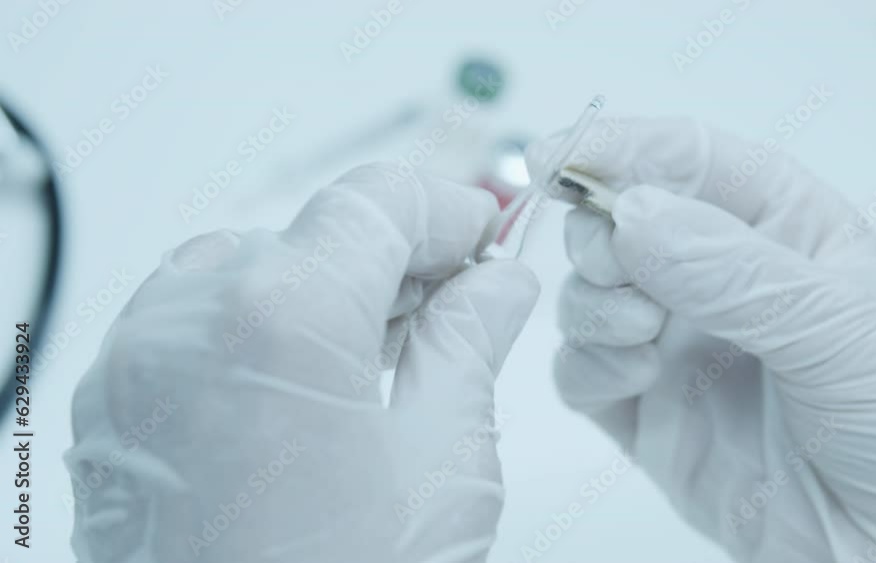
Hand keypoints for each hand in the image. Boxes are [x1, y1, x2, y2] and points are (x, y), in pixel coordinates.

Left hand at [64, 164, 539, 562]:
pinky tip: (322, 384)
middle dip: (397, 256)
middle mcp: (185, 320)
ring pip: (254, 268)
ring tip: (398, 350)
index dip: (448, 209)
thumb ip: (471, 343)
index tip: (486, 238)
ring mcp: (136, 363)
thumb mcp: (444, 462)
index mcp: (278, 316)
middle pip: (314, 231)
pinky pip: (201, 322)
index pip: (376, 200)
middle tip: (462, 302)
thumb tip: (498, 283)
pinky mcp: (116, 405)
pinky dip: (268, 328)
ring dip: (332, 290)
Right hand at [527, 118, 875, 561]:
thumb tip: (634, 214)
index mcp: (784, 229)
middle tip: (614, 263)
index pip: (690, 160)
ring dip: (594, 305)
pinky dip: (588, 366)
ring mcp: (681, 348)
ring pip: (591, 296)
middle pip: (622, 222)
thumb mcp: (845, 332)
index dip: (619, 148)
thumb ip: (736, 272)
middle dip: (601, 235)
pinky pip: (584, 373)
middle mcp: (722, 281)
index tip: (557, 156)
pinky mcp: (650, 416)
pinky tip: (634, 378)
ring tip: (643, 333)